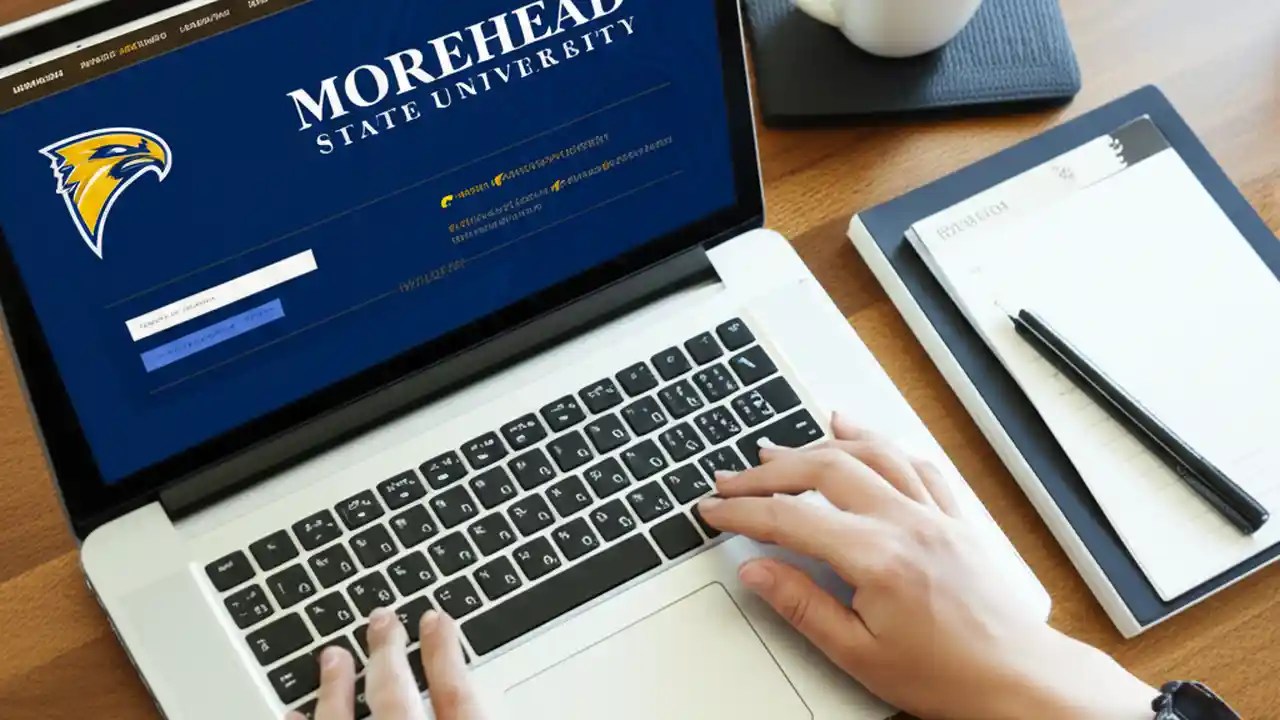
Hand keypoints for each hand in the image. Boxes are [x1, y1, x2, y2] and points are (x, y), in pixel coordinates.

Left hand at [287, 609, 485, 719]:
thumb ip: (481, 710)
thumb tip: (502, 695)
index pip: (457, 695)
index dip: (446, 653)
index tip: (437, 621)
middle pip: (395, 696)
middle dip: (387, 652)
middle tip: (382, 618)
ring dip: (334, 687)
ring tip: (332, 655)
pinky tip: (295, 714)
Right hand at [698, 416, 1155, 719]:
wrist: (1019, 681)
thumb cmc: (948, 676)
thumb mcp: (858, 654)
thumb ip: (802, 605)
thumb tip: (757, 571)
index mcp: (878, 558)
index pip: (791, 519)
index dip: (743, 511)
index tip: (714, 509)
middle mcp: (906, 523)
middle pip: (824, 471)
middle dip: (769, 471)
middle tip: (732, 479)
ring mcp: (933, 514)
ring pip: (868, 455)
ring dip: (817, 445)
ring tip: (777, 447)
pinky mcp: (952, 518)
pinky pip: (914, 463)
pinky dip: (879, 441)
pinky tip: (857, 434)